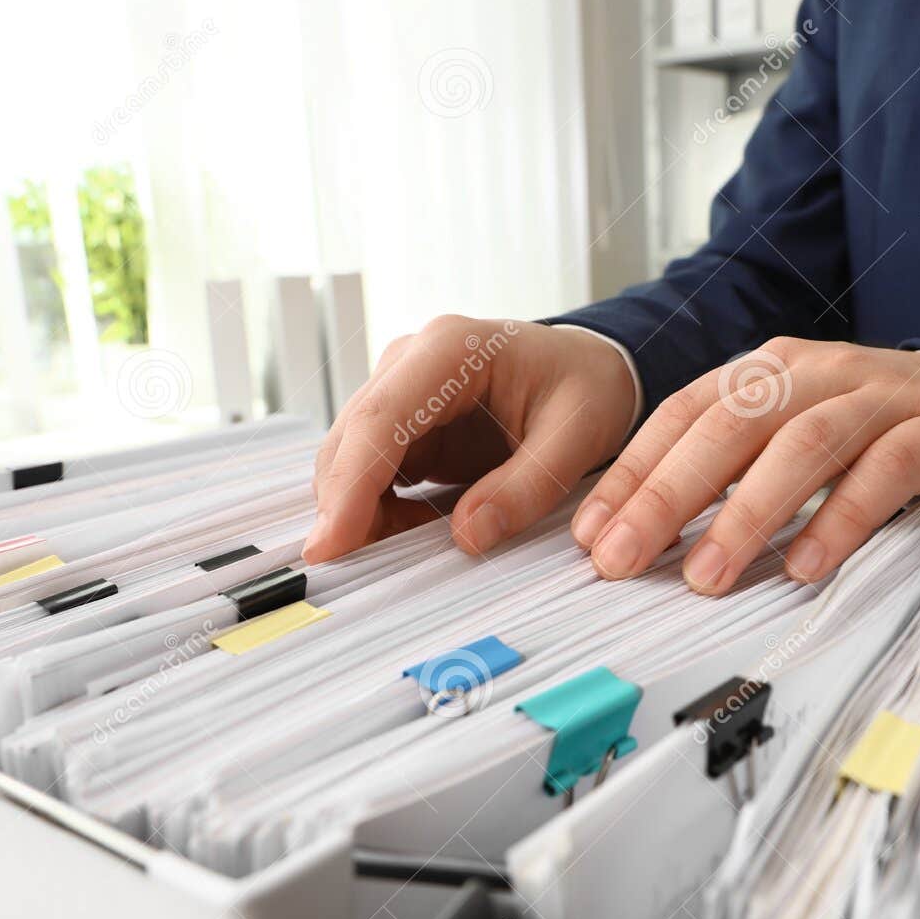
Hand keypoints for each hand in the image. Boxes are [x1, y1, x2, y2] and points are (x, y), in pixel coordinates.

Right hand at [303, 317, 636, 562]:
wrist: (589, 368)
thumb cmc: (586, 388)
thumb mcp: (575, 438)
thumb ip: (525, 488)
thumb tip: (466, 537)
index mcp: (451, 349)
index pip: (381, 417)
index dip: (350, 483)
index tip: (330, 542)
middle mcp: (412, 361)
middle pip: (351, 438)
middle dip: (342, 507)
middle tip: (347, 569)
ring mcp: (402, 390)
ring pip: (350, 457)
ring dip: (360, 511)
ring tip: (401, 551)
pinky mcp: (405, 422)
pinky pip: (371, 471)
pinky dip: (378, 509)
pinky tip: (412, 532)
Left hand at [570, 339, 919, 593]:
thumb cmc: (862, 429)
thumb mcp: (783, 432)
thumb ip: (720, 468)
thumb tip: (630, 532)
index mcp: (767, 371)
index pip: (683, 415)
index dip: (633, 473)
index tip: (592, 534)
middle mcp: (816, 373)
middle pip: (731, 426)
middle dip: (669, 496)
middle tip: (626, 558)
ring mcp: (880, 398)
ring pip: (804, 445)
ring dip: (748, 514)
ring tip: (709, 576)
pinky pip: (885, 472)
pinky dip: (842, 518)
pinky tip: (807, 565)